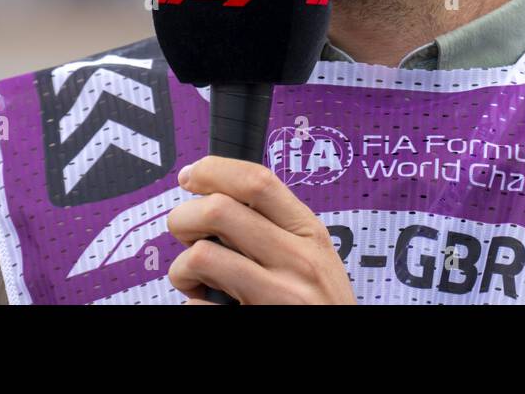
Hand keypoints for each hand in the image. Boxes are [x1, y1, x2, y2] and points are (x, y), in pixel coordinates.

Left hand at [166, 155, 355, 303]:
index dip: (214, 171)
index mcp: (309, 233)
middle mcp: (297, 260)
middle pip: (218, 209)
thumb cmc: (321, 306)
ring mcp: (278, 295)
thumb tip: (221, 199)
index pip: (257, 181)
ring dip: (181, 269)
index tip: (190, 176)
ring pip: (201, 256)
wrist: (343, 352)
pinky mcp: (257, 322)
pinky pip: (198, 307)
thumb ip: (279, 228)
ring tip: (195, 280)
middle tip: (187, 236)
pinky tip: (208, 307)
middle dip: (184, 218)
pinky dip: (191, 305)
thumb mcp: (316, 257)